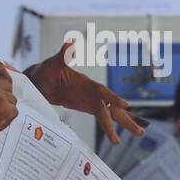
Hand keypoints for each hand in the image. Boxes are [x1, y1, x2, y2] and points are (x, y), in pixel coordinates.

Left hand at [27, 42, 147, 144]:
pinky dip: (110, 127)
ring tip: (139, 134)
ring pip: (110, 114)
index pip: (102, 92)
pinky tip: (117, 136)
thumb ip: (63, 55)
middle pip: (112, 107)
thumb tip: (70, 43)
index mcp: (86, 83)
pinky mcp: (86, 107)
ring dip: (123, 124)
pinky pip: (102, 118)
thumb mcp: (53, 64)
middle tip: (140, 131)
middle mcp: (91, 92)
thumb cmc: (46, 71)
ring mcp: (90, 100)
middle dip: (125, 118)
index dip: (113, 98)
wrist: (39, 81)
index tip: (125, 105)